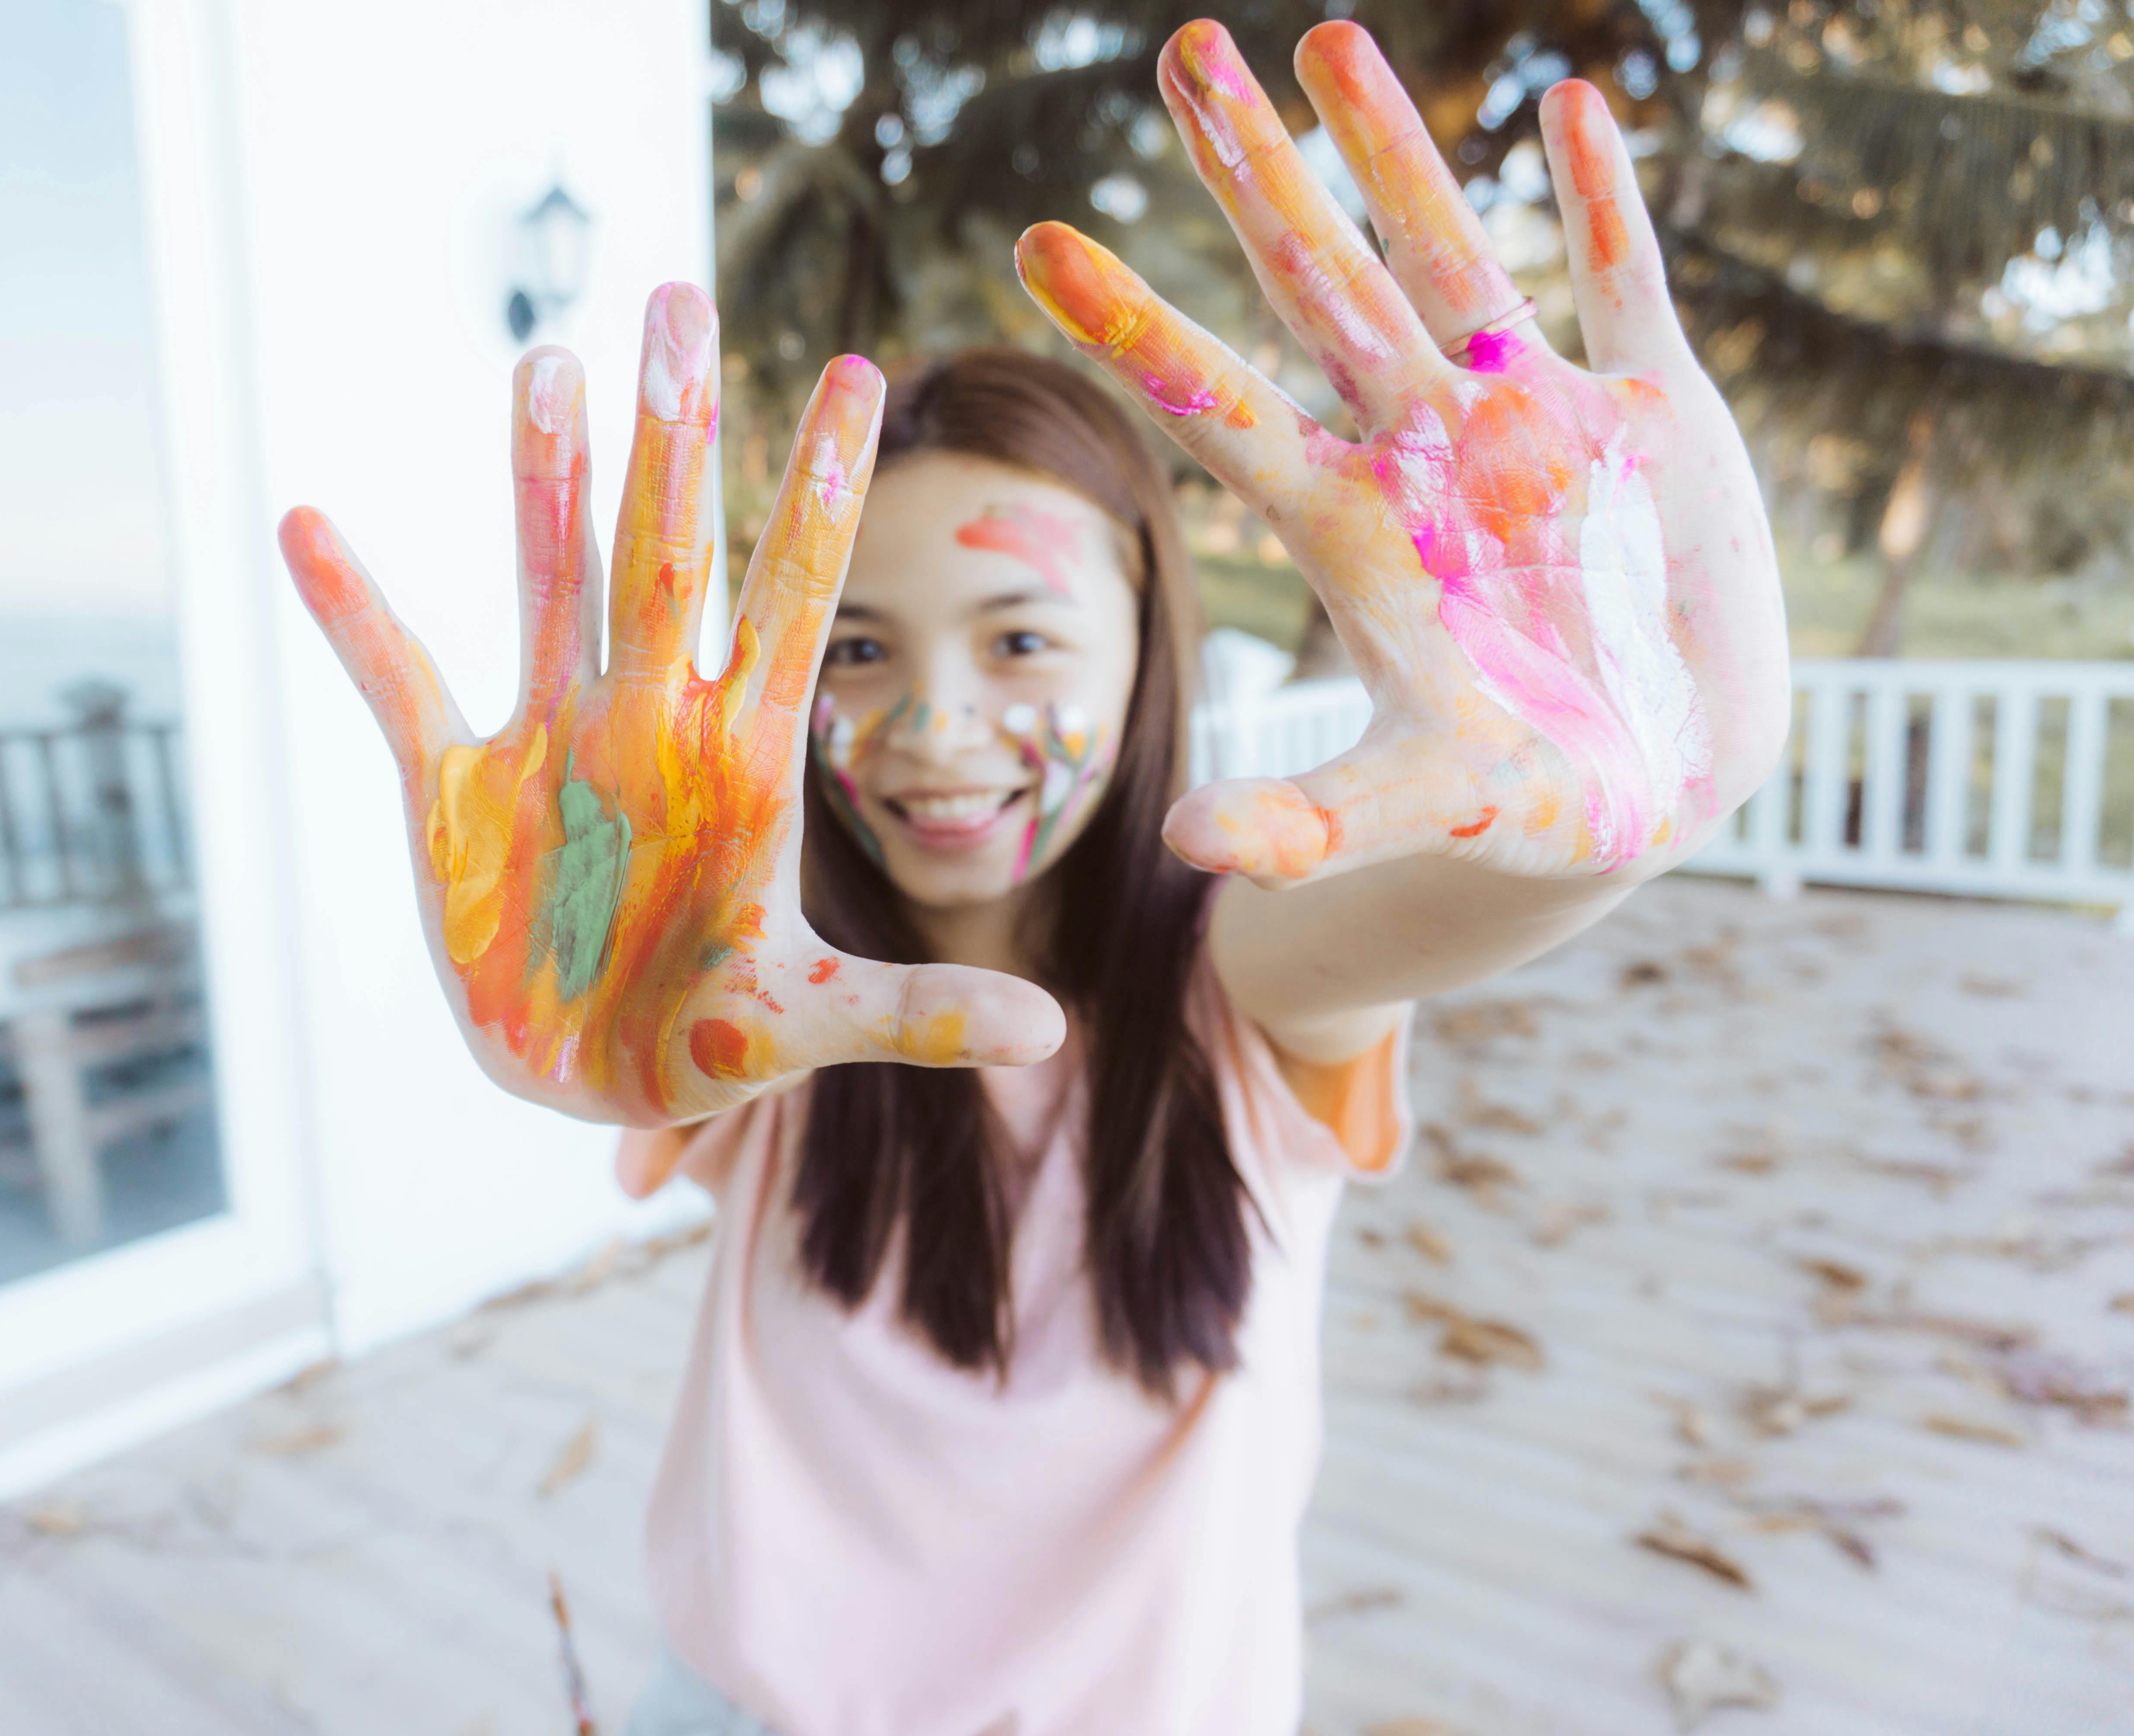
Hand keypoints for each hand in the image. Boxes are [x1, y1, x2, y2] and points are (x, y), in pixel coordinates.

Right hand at [279, 286, 1063, 1126]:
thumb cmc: (707, 1036)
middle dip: (676, 438)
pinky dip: (355, 616)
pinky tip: (310, 527)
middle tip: (681, 302)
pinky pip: (401, 686)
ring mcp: (551, 742)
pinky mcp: (454, 791)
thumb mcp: (807, 1023)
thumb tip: (1047, 1031)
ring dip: (543, 479)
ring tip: (548, 361)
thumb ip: (913, 1011)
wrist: (588, 1077)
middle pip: (669, 553)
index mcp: (744, 760)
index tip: (861, 374)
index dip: (818, 491)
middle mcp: (651, 721)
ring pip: (551, 582)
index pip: (794, 596)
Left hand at [1017, 20, 1787, 888]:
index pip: (1217, 408)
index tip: (1037, 244)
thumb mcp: (1416, 809)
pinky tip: (1566, 106)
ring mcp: (1535, 422)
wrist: (1659, 791)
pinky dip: (1600, 203)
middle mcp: (1424, 452)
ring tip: (1324, 39)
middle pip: (1317, 286)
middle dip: (1255, 171)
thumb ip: (1308, 820)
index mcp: (1352, 531)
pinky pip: (1621, 285)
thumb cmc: (1521, 807)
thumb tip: (1184, 843)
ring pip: (1449, 250)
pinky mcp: (1651, 419)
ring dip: (1396, 147)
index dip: (1135, 329)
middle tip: (1178, 51)